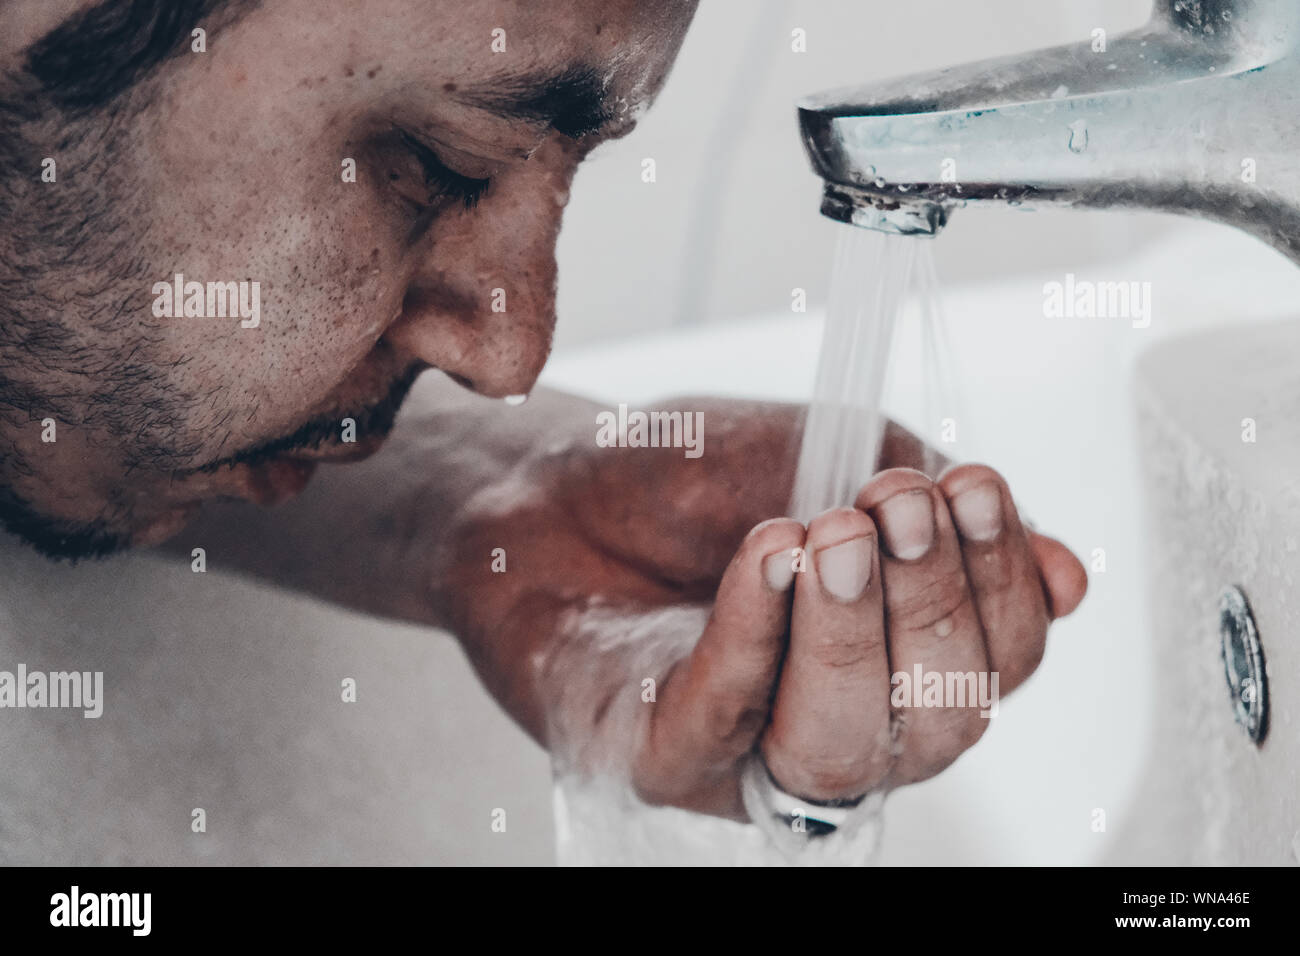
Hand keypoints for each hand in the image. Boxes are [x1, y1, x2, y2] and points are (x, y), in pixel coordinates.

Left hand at [439, 397, 1086, 819]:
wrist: (551, 483)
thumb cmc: (695, 480)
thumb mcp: (835, 467)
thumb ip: (939, 518)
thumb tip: (1069, 580)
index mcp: (899, 659)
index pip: (998, 661)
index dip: (1002, 584)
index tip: (972, 485)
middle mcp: (842, 723)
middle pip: (939, 718)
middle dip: (931, 602)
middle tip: (890, 502)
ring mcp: (752, 753)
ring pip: (845, 748)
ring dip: (850, 632)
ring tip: (825, 530)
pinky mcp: (660, 756)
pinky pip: (724, 723)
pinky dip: (754, 636)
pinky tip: (766, 557)